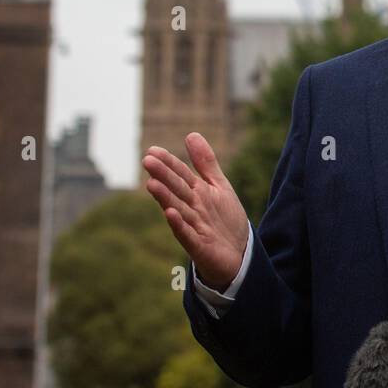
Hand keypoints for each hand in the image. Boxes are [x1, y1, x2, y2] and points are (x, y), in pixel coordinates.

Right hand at [143, 132, 249, 291]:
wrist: (239, 253)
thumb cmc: (224, 220)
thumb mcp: (218, 186)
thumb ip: (205, 163)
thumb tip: (191, 134)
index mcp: (196, 193)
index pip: (181, 175)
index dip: (169, 163)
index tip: (152, 150)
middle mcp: (191, 209)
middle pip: (176, 190)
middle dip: (163, 176)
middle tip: (147, 161)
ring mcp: (194, 227)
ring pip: (178, 209)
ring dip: (165, 198)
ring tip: (151, 183)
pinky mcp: (199, 246)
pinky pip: (187, 235)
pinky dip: (179, 225)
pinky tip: (169, 213)